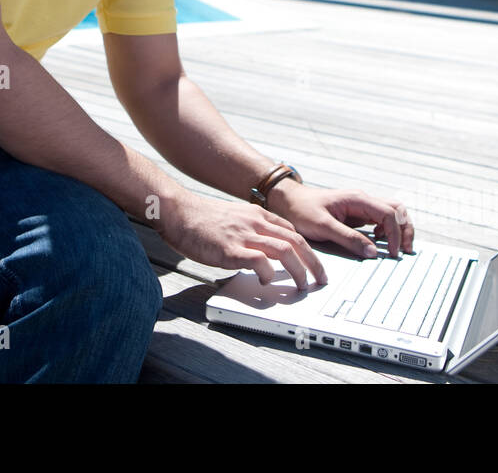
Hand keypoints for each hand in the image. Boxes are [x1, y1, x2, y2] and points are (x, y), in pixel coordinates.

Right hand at [159, 192, 327, 288]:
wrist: (177, 211)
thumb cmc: (200, 219)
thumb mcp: (233, 218)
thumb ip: (249, 230)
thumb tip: (261, 252)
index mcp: (256, 215)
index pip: (292, 232)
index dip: (306, 250)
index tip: (312, 264)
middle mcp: (255, 223)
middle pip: (296, 242)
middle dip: (313, 263)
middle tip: (320, 279)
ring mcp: (244, 235)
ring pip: (284, 251)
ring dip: (298, 271)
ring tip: (302, 286)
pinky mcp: (230, 250)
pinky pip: (259, 261)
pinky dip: (268, 274)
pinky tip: (266, 282)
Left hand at [267, 179, 414, 258]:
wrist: (288, 201)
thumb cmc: (302, 210)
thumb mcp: (323, 226)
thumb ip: (349, 238)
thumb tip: (373, 253)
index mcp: (358, 199)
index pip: (389, 213)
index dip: (396, 234)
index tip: (394, 254)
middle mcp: (363, 200)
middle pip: (397, 210)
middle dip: (405, 229)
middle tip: (406, 251)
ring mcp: (361, 207)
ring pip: (391, 213)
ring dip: (398, 229)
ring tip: (398, 249)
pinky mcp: (357, 214)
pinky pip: (380, 220)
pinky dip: (387, 231)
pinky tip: (380, 243)